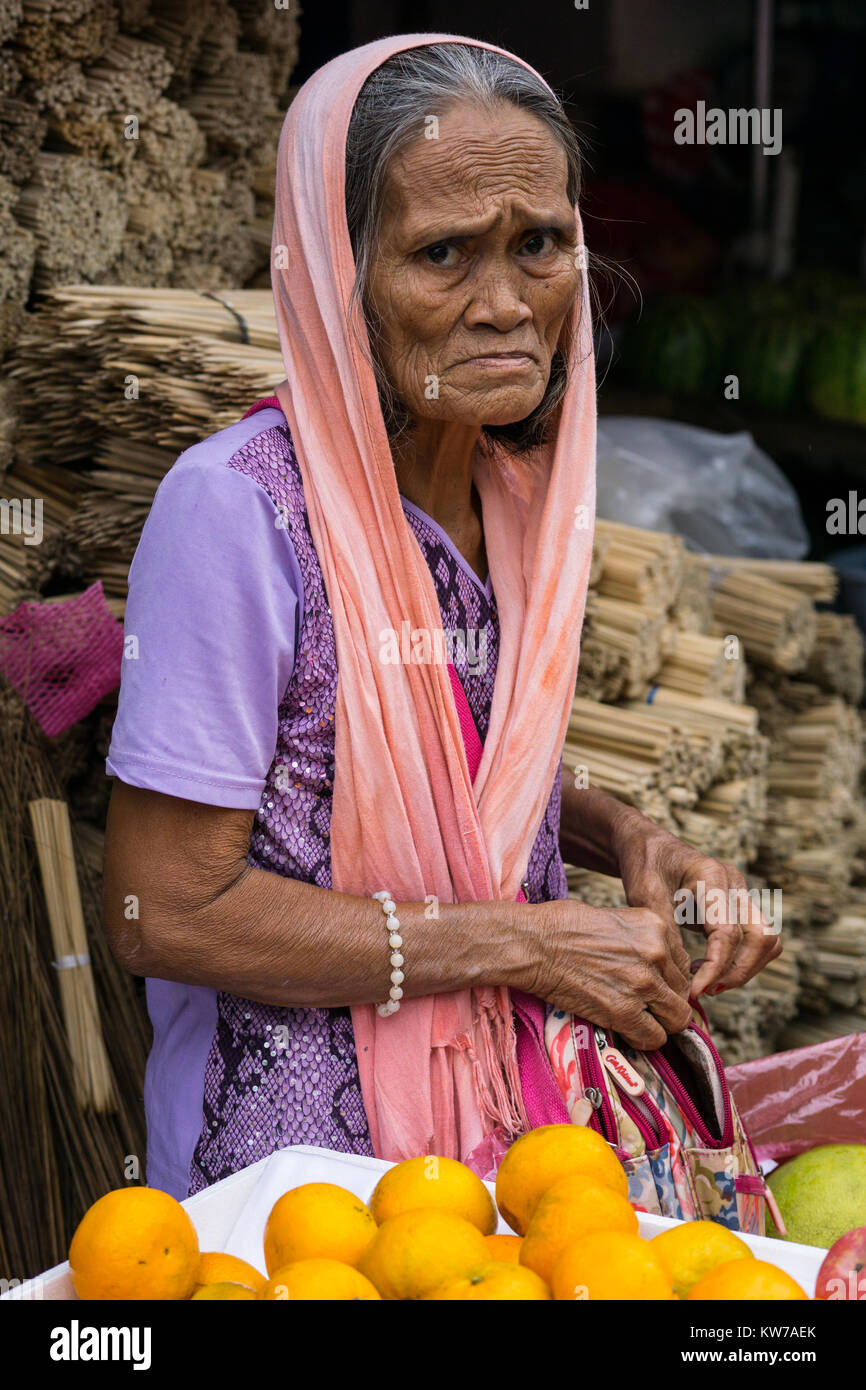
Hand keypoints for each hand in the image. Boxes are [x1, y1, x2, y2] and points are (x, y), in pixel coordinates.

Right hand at [527, 898, 693, 1049]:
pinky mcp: (624, 1011)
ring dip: (660, 1023)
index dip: (668, 979)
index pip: (683, 965)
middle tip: (646, 1006)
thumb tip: (648, 961)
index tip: (653, 987)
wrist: (534, 943)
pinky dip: (643, 1040)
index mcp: (655, 927)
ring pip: (677, 1019)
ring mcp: (643, 983)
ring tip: (639, 1020)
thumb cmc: (561, 926)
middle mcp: (657, 953)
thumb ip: (639, 938)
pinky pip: (654, 1038)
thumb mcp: (613, 917)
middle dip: (666, 1002)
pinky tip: (627, 1031)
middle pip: (683, 992)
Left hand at [613, 811, 782, 1000]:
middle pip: (761, 938)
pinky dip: (740, 961)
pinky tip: (706, 969)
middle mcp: (735, 884)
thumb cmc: (644, 866)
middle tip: (702, 990)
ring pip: (766, 942)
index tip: (694, 991)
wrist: (649, 846)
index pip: (728, 932)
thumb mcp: (644, 895)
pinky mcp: (740, 907)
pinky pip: (756, 940)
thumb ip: (665, 929)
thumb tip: (684, 971)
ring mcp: (742, 894)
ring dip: (743, 969)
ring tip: (704, 982)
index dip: (716, 967)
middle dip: (737, 972)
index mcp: (711, 877)